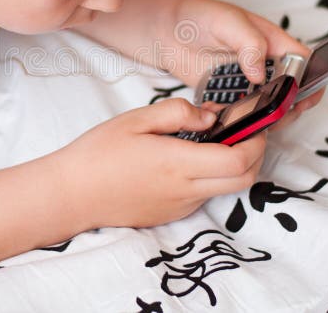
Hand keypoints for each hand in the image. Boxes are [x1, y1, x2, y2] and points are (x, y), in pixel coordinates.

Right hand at [53, 98, 266, 228]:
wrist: (72, 194)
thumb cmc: (98, 153)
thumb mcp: (136, 119)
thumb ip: (178, 112)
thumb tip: (210, 116)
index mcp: (178, 164)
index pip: (239, 160)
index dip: (256, 141)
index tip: (253, 123)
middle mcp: (185, 191)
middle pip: (244, 180)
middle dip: (255, 155)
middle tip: (247, 131)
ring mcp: (180, 206)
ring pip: (226, 189)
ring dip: (234, 167)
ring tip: (217, 140)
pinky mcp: (171, 215)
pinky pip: (204, 196)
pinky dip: (212, 177)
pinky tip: (191, 159)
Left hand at [161, 0, 324, 116]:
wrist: (166, 31)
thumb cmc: (200, 16)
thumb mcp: (229, 21)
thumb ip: (249, 44)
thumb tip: (261, 74)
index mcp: (273, 43)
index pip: (304, 62)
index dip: (312, 80)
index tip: (305, 97)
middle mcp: (264, 65)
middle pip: (291, 91)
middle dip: (289, 107)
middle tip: (276, 115)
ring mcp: (247, 83)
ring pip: (268, 107)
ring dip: (265, 118)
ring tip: (250, 119)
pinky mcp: (227, 96)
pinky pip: (240, 114)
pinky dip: (238, 121)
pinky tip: (224, 117)